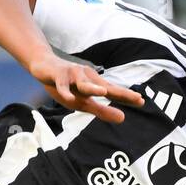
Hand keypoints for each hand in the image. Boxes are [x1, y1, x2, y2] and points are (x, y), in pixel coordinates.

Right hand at [28, 53, 143, 122]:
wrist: (43, 66)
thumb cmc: (67, 85)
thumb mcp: (84, 101)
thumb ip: (102, 110)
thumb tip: (123, 118)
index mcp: (95, 84)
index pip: (113, 91)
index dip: (127, 96)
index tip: (142, 101)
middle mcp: (87, 78)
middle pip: (104, 86)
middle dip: (119, 92)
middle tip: (135, 97)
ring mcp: (72, 76)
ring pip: (83, 84)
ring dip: (92, 87)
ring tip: (103, 92)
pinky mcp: (57, 76)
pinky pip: (62, 86)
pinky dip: (65, 92)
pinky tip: (70, 98)